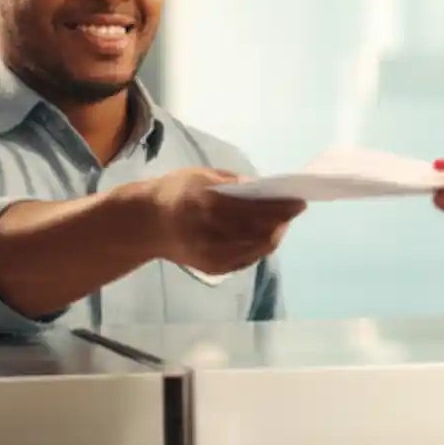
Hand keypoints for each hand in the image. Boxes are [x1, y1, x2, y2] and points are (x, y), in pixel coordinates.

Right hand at [145, 168, 306, 274]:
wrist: (144, 224)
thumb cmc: (175, 192)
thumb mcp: (201, 175)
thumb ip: (233, 182)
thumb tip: (265, 188)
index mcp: (205, 203)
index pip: (253, 208)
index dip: (280, 206)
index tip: (299, 200)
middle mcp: (210, 232)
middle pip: (259, 230)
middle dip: (281, 220)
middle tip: (293, 209)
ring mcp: (212, 255)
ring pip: (257, 248)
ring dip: (274, 234)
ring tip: (281, 221)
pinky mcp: (213, 269)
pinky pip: (248, 258)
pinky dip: (260, 246)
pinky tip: (265, 234)